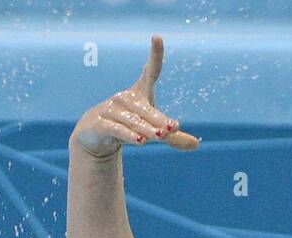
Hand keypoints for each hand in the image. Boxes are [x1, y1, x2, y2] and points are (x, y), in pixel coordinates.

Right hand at [70, 34, 199, 159]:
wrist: (96, 131)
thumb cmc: (129, 122)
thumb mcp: (151, 127)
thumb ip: (172, 137)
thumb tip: (196, 145)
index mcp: (141, 91)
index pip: (151, 70)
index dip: (155, 54)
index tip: (157, 37)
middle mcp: (126, 97)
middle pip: (146, 110)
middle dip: (158, 120)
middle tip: (172, 129)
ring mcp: (112, 109)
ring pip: (134, 122)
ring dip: (146, 129)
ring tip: (159, 136)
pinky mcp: (101, 123)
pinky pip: (118, 129)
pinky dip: (130, 135)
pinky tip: (140, 141)